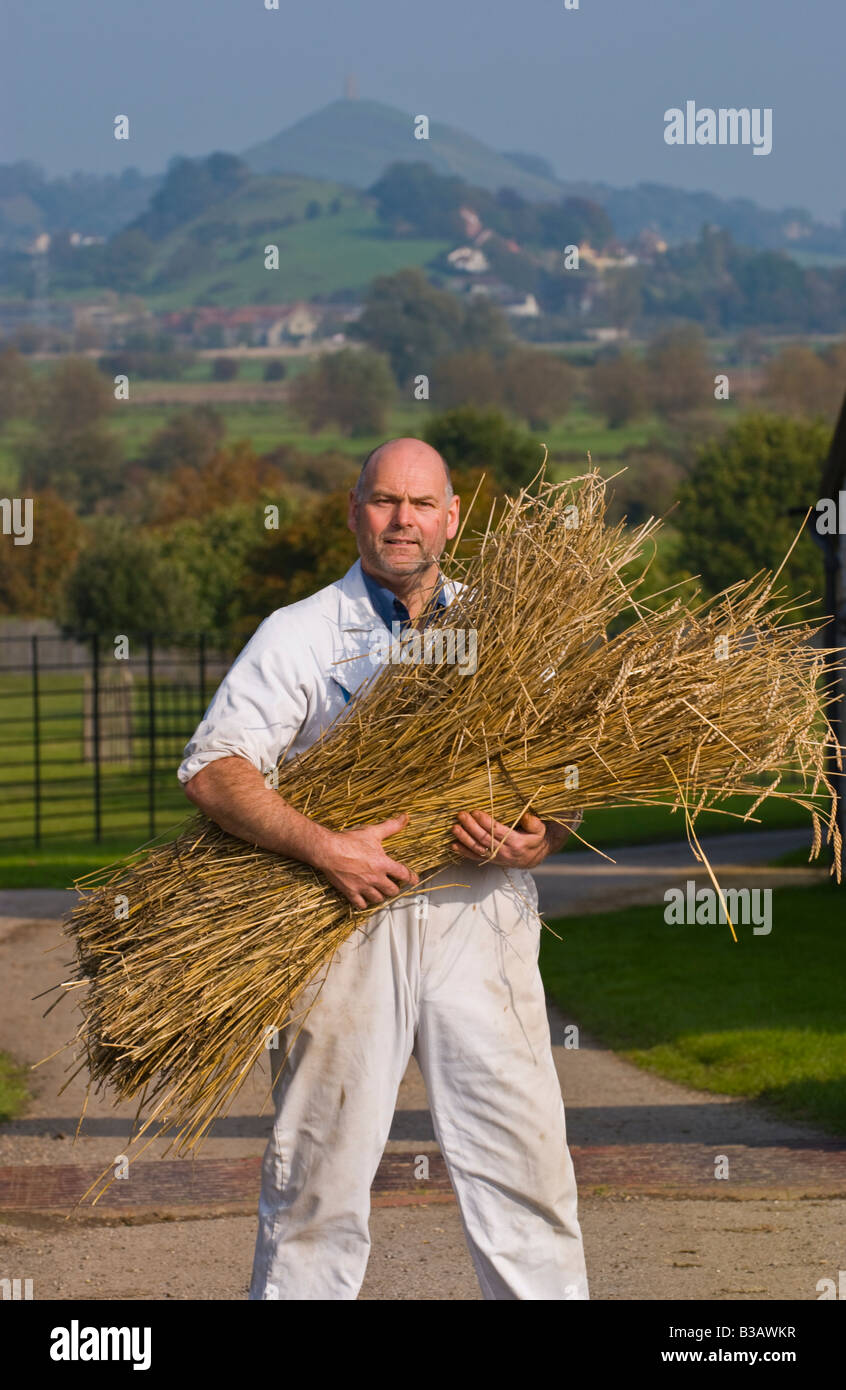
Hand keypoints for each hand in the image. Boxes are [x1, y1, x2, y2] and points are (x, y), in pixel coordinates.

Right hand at [313, 812, 418, 909]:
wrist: (327, 850)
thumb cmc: (349, 841)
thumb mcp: (372, 832)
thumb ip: (391, 826)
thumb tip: (404, 818)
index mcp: (383, 864)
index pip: (404, 874)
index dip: (411, 878)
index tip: (413, 880)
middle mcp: (375, 878)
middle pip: (392, 890)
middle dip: (394, 888)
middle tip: (393, 884)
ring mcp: (363, 887)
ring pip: (378, 899)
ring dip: (381, 896)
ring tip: (380, 891)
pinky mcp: (351, 892)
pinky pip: (361, 904)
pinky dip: (364, 903)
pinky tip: (364, 898)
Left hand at [451, 809, 579, 868]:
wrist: (534, 857)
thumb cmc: (535, 838)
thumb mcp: (540, 829)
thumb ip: (534, 823)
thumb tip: (526, 816)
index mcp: (516, 843)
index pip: (497, 832)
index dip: (485, 822)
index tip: (475, 812)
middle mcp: (505, 852)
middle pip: (484, 839)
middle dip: (471, 827)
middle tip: (461, 815)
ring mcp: (496, 858)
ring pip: (477, 848)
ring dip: (464, 838)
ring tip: (454, 828)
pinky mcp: (490, 860)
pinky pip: (475, 857)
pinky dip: (463, 852)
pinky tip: (453, 845)